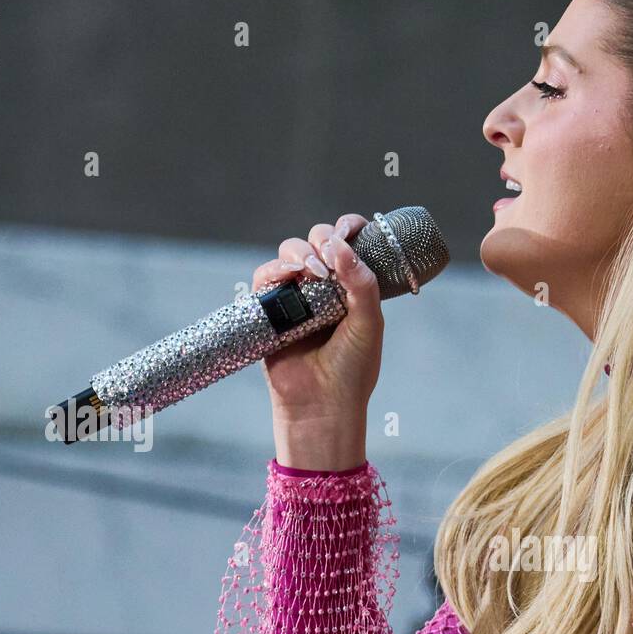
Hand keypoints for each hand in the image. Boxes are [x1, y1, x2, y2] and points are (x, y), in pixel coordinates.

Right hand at [252, 213, 382, 441]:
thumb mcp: (368, 323)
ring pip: (289, 254)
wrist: (324, 405)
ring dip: (299, 252)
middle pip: (317, 241)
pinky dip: (274, 270)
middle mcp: (323, 288)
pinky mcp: (270, 310)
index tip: (350, 230)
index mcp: (352, 288)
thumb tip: (340, 245)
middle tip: (330, 254)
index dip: (348, 228)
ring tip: (312, 270)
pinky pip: (265, 278)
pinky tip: (288, 276)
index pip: (349, 244)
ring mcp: (296, 298)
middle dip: (323, 237)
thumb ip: (362, 283)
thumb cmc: (352, 369)